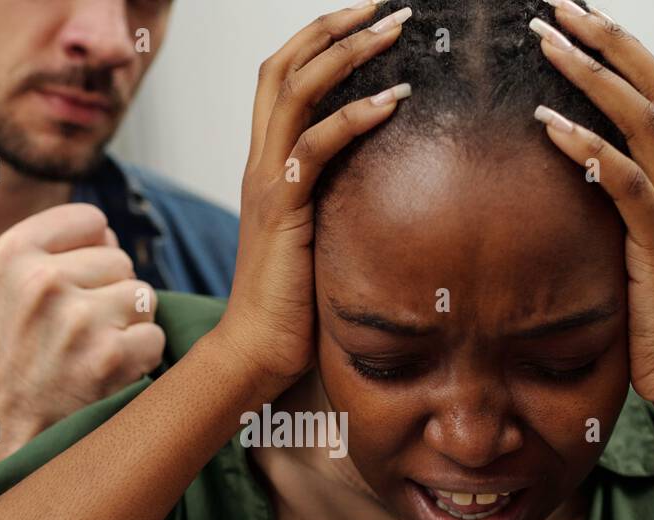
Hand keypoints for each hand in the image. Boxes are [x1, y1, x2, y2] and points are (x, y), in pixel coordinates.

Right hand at [0, 203, 163, 432]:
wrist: (8, 423)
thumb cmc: (22, 348)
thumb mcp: (14, 283)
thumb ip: (58, 247)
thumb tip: (110, 233)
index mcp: (14, 253)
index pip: (91, 222)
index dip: (88, 253)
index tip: (66, 286)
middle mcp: (43, 281)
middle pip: (121, 260)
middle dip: (109, 292)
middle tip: (75, 329)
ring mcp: (79, 319)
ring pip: (143, 296)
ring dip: (128, 323)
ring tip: (91, 347)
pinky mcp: (110, 357)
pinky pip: (154, 336)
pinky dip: (140, 356)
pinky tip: (106, 370)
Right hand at [212, 2, 413, 395]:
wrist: (257, 352)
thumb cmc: (295, 305)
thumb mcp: (321, 238)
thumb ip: (339, 202)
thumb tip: (389, 185)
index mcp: (267, 166)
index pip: (283, 79)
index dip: (320, 41)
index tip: (369, 21)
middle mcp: (260, 163)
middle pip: (282, 66)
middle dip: (333, 27)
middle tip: (386, 7)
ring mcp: (266, 183)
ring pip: (296, 90)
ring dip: (348, 53)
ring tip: (395, 32)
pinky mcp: (281, 209)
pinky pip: (315, 146)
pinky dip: (354, 116)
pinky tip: (393, 102)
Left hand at [531, 5, 653, 412]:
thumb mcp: (638, 245)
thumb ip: (619, 206)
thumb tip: (573, 180)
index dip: (623, 47)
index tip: (578, 18)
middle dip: (607, 39)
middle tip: (557, 9)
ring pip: (641, 120)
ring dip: (590, 76)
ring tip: (545, 46)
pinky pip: (625, 183)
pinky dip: (586, 149)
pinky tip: (546, 125)